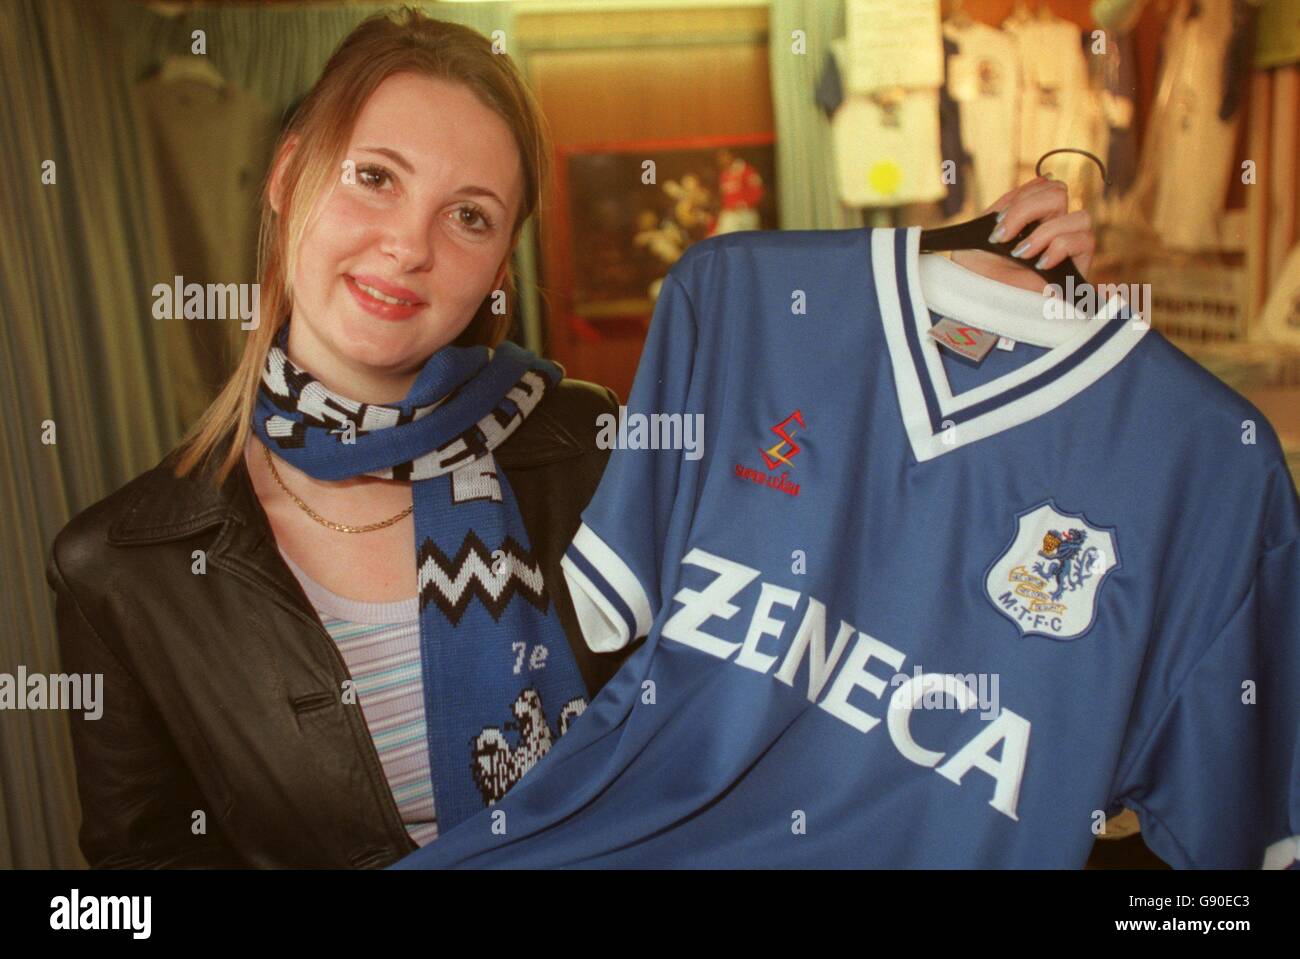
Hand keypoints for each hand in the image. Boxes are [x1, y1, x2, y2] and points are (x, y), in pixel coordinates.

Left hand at [950, 176, 1094, 293]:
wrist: (978, 308)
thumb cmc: (975, 276)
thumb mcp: (979, 235)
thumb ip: (1003, 207)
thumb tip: (1034, 184)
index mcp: (1031, 218)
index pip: (1044, 186)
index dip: (1021, 197)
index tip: (996, 225)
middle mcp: (1052, 230)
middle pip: (1060, 191)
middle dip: (1027, 209)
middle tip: (1002, 237)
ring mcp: (1068, 249)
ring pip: (1080, 215)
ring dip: (1045, 231)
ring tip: (1021, 254)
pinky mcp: (1079, 269)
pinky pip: (1085, 240)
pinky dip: (1060, 246)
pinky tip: (1039, 263)